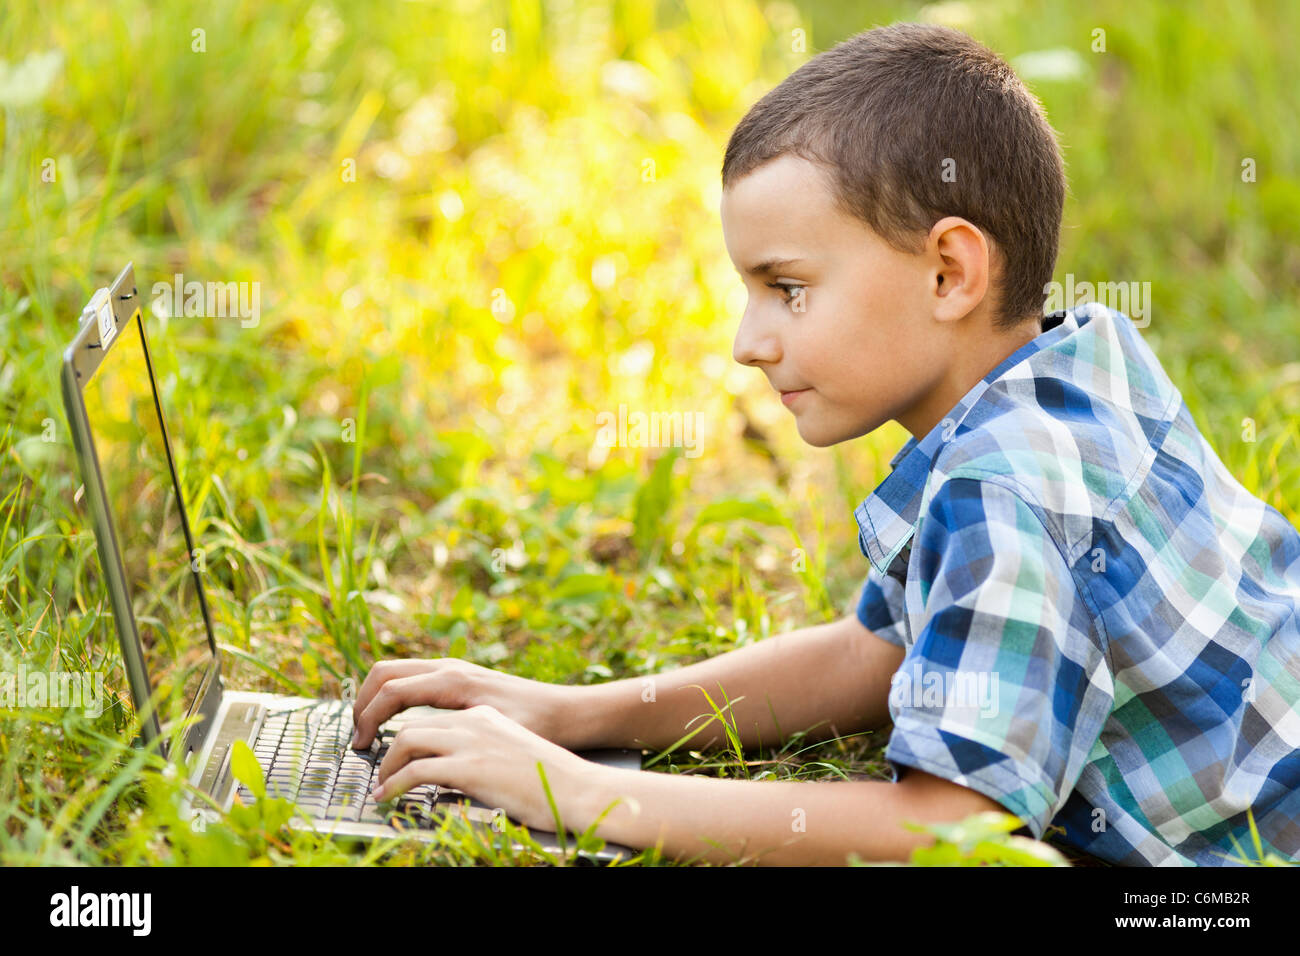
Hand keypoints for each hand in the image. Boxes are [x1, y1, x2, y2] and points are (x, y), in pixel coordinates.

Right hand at [350, 658, 572, 749]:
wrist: (563, 711)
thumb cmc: (533, 725)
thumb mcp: (492, 734)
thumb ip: (453, 738)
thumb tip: (414, 752)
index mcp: (452, 680)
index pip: (391, 691)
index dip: (368, 718)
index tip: (361, 747)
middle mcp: (448, 667)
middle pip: (384, 673)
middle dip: (362, 703)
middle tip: (358, 738)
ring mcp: (450, 668)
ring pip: (394, 671)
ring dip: (374, 698)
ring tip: (368, 732)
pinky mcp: (455, 676)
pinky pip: (409, 677)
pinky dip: (390, 695)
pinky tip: (393, 722)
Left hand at [370, 704, 594, 832]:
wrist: (578, 786)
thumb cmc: (547, 776)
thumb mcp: (506, 749)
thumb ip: (475, 748)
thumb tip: (443, 770)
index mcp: (482, 711)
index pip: (427, 701)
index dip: (396, 717)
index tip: (382, 736)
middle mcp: (474, 718)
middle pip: (409, 714)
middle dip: (379, 733)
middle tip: (367, 753)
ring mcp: (472, 741)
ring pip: (407, 739)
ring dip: (386, 764)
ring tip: (379, 782)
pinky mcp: (471, 767)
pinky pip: (415, 771)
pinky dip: (394, 784)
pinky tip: (387, 796)